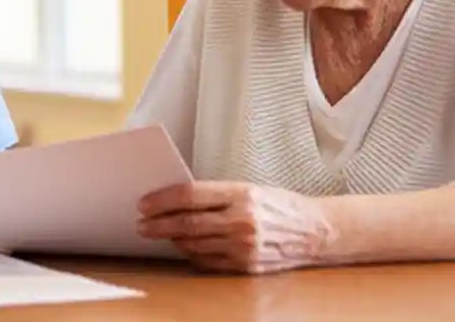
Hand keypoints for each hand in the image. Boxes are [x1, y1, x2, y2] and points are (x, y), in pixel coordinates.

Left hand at [136, 181, 332, 274]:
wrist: (314, 230)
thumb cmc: (277, 204)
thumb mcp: (248, 189)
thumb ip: (215, 195)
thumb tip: (175, 199)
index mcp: (241, 194)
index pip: (190, 195)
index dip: (162, 200)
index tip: (144, 203)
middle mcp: (242, 221)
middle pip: (187, 223)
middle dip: (158, 224)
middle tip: (141, 223)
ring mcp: (244, 246)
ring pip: (193, 244)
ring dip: (172, 240)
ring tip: (158, 233)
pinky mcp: (246, 265)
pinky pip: (207, 261)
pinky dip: (191, 254)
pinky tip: (183, 246)